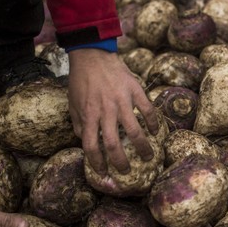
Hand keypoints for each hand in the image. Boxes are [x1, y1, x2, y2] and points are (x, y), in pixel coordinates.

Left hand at [67, 48, 159, 174]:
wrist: (92, 55)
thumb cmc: (81, 80)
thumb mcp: (72, 103)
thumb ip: (78, 123)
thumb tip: (84, 140)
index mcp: (88, 115)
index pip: (91, 146)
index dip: (96, 162)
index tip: (102, 171)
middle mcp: (105, 110)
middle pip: (113, 144)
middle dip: (120, 161)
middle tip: (126, 170)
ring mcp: (121, 100)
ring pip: (134, 131)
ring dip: (142, 147)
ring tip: (148, 156)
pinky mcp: (134, 90)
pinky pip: (147, 110)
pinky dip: (153, 122)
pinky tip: (155, 131)